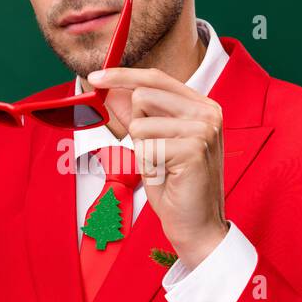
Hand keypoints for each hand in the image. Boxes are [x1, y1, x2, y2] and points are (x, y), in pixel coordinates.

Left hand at [87, 67, 227, 268]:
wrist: (197, 226)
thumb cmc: (176, 187)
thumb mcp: (153, 145)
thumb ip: (138, 116)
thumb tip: (112, 90)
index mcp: (201, 106)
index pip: (155, 78)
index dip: (122, 75)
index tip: (94, 77)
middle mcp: (207, 112)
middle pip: (143, 96)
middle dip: (136, 127)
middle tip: (156, 154)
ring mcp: (203, 129)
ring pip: (140, 125)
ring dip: (142, 151)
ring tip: (163, 167)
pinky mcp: (193, 149)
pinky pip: (144, 148)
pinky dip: (147, 165)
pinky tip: (167, 177)